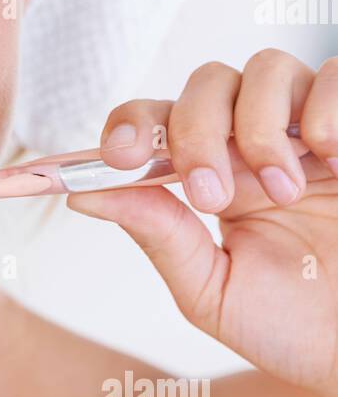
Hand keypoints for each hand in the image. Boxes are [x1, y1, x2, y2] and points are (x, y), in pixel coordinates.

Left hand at [65, 51, 337, 396]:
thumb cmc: (295, 328)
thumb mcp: (212, 290)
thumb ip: (157, 235)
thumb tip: (84, 195)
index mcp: (212, 177)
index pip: (157, 121)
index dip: (130, 124)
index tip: (120, 155)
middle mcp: (256, 143)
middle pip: (206, 83)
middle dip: (196, 132)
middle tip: (211, 195)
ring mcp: (309, 130)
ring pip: (264, 68)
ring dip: (260, 128)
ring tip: (285, 192)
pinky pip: (331, 75)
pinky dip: (323, 111)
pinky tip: (333, 163)